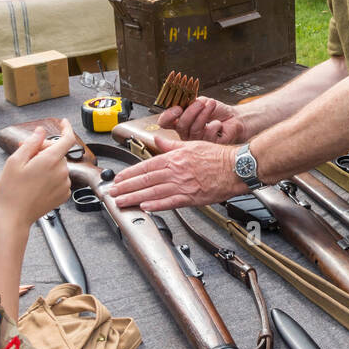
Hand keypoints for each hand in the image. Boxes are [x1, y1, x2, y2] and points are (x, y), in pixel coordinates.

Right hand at [0, 119, 74, 227]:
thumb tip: (41, 132)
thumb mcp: (15, 161)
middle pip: (58, 153)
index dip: (66, 128)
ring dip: (47, 165)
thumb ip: (31, 143)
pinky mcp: (64, 195)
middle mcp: (62, 172)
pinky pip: (60, 179)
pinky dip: (51, 177)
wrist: (13, 217)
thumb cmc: (11, 190)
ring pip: (59, 166)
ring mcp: (65, 184)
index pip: (68, 138)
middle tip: (26, 157)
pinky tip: (36, 184)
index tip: (63, 122)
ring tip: (29, 175)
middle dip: (45, 151)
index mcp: (51, 160)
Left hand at [109, 135, 242, 210]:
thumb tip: (158, 141)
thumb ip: (172, 145)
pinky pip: (170, 202)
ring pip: (153, 192)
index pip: (146, 166)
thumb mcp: (192, 145)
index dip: (130, 173)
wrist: (236, 167)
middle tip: (113, 193)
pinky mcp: (191, 197)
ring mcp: (182, 185)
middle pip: (145, 180)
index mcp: (175, 158)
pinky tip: (145, 207)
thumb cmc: (218, 157)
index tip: (119, 178)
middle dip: (126, 187)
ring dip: (134, 197)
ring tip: (122, 201)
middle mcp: (176, 171)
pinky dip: (156, 205)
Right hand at [159, 98, 245, 143]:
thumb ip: (190, 102)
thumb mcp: (201, 102)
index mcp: (180, 121)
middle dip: (191, 112)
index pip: (165, 122)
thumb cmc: (217, 111)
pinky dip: (214, 124)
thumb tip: (182, 102)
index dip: (168, 116)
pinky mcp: (208, 146)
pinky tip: (218, 123)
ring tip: (211, 105)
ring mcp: (196, 141)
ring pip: (194, 129)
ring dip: (204, 114)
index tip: (178, 108)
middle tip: (200, 103)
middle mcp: (186, 133)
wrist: (234, 118)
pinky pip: (208, 135)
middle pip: (181, 126)